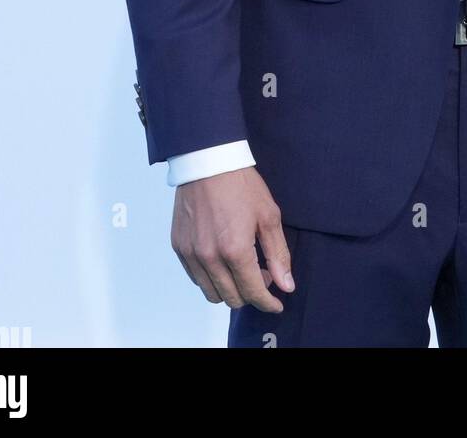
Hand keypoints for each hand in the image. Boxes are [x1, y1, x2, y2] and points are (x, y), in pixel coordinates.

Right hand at [171, 166, 294, 310]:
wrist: (208, 161)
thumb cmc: (241, 184)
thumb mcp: (268, 216)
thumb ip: (278, 254)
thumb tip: (286, 285)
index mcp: (235, 250)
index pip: (253, 292)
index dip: (268, 303)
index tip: (277, 304)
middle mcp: (209, 257)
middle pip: (232, 298)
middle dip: (251, 293)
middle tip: (263, 275)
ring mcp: (191, 254)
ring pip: (211, 293)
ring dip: (230, 289)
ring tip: (242, 268)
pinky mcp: (179, 247)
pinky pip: (195, 278)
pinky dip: (211, 278)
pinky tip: (223, 260)